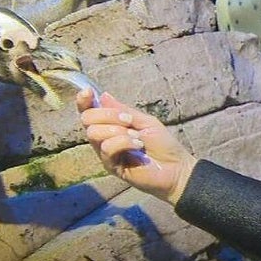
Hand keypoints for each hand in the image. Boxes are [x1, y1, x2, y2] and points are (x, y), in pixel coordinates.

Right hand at [78, 90, 196, 205]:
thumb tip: (103, 95)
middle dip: (108, 115)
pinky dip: (123, 142)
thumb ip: (124, 110)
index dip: (84, 101)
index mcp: (111, 125)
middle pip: (87, 119)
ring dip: (118, 131)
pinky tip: (138, 146)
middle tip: (129, 121)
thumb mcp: (145, 122)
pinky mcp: (110, 166)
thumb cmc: (163, 145)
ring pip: (94, 133)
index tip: (88, 92)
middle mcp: (104, 138)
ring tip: (137, 138)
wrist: (176, 168)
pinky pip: (107, 148)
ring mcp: (106, 153)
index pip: (89, 111)